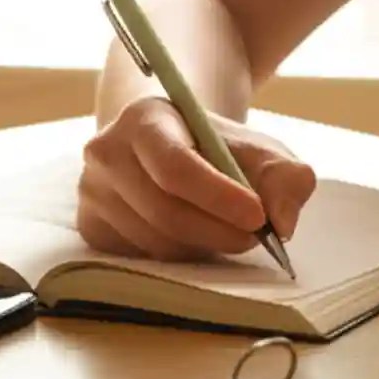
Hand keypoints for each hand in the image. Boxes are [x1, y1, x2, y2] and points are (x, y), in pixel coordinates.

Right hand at [77, 97, 316, 259]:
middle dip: (219, 231)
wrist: (169, 147)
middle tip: (256, 236)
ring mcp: (92, 192)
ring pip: (156, 242)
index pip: (175, 165)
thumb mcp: (261, 152)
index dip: (218, 197)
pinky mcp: (92, 227)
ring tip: (226, 232)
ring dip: (202, 247)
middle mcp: (106, 153)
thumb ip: (286, 178)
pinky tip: (195, 238)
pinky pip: (141, 258)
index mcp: (144, 120)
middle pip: (165, 211)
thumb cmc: (217, 150)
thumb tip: (282, 222)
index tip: (257, 216)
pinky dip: (179, 258)